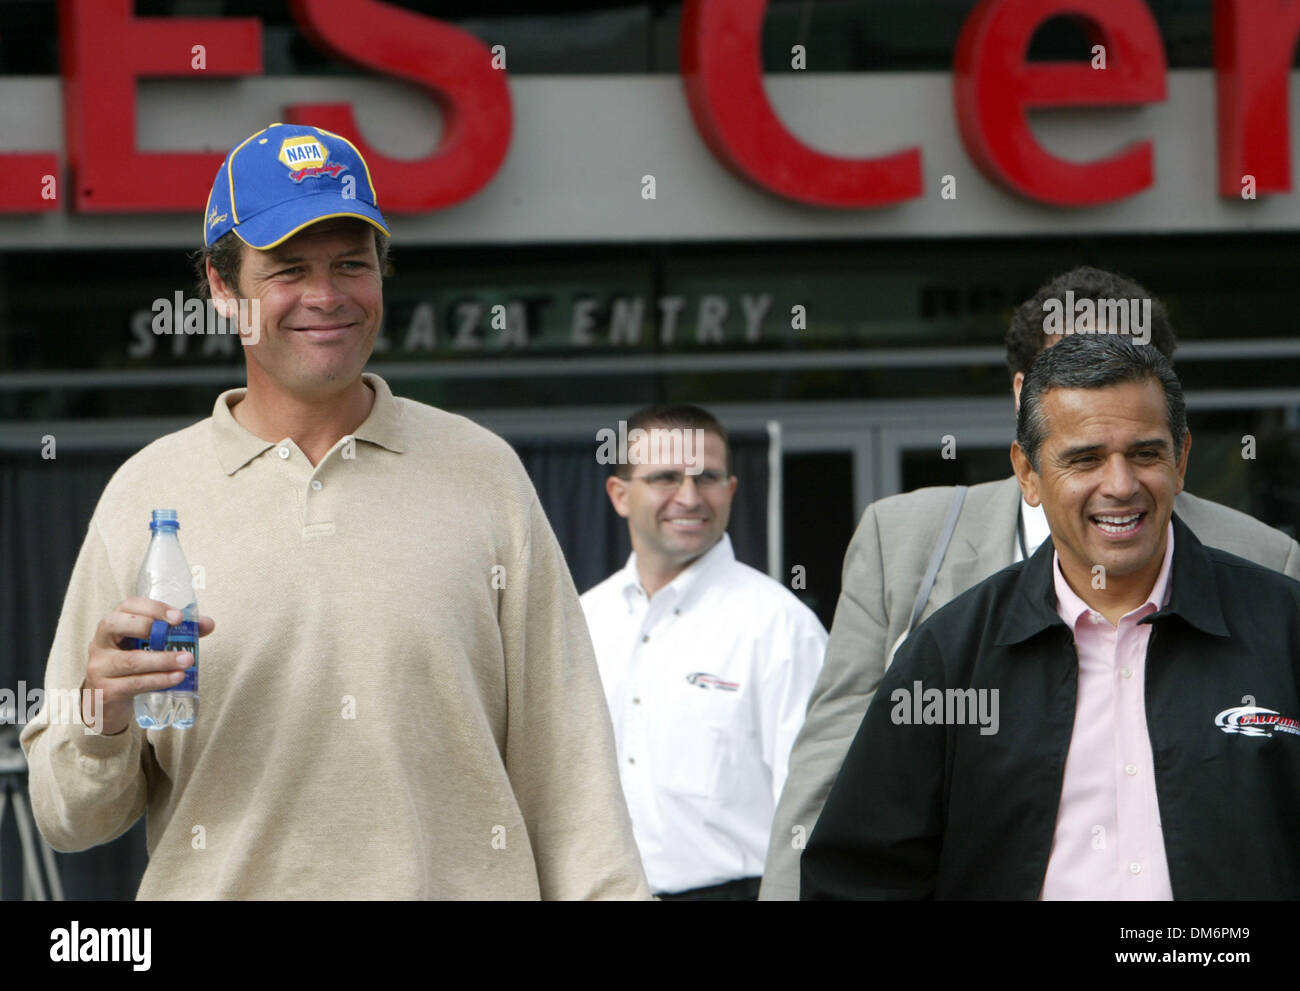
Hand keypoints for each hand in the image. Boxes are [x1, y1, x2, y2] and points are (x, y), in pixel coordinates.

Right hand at [82, 597, 215, 735]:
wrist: (107, 703)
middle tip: (177, 631)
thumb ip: (177, 634)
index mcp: (113, 625)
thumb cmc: (131, 668)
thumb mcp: (148, 647)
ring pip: (131, 660)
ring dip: (163, 660)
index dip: (153, 608)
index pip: (128, 606)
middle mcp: (100, 642)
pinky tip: (176, 677)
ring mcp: (99, 667)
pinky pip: (134, 683)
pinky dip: (159, 680)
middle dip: (148, 626)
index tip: (178, 616)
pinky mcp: (105, 691)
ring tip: (188, 660)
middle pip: (116, 625)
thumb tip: (207, 624)